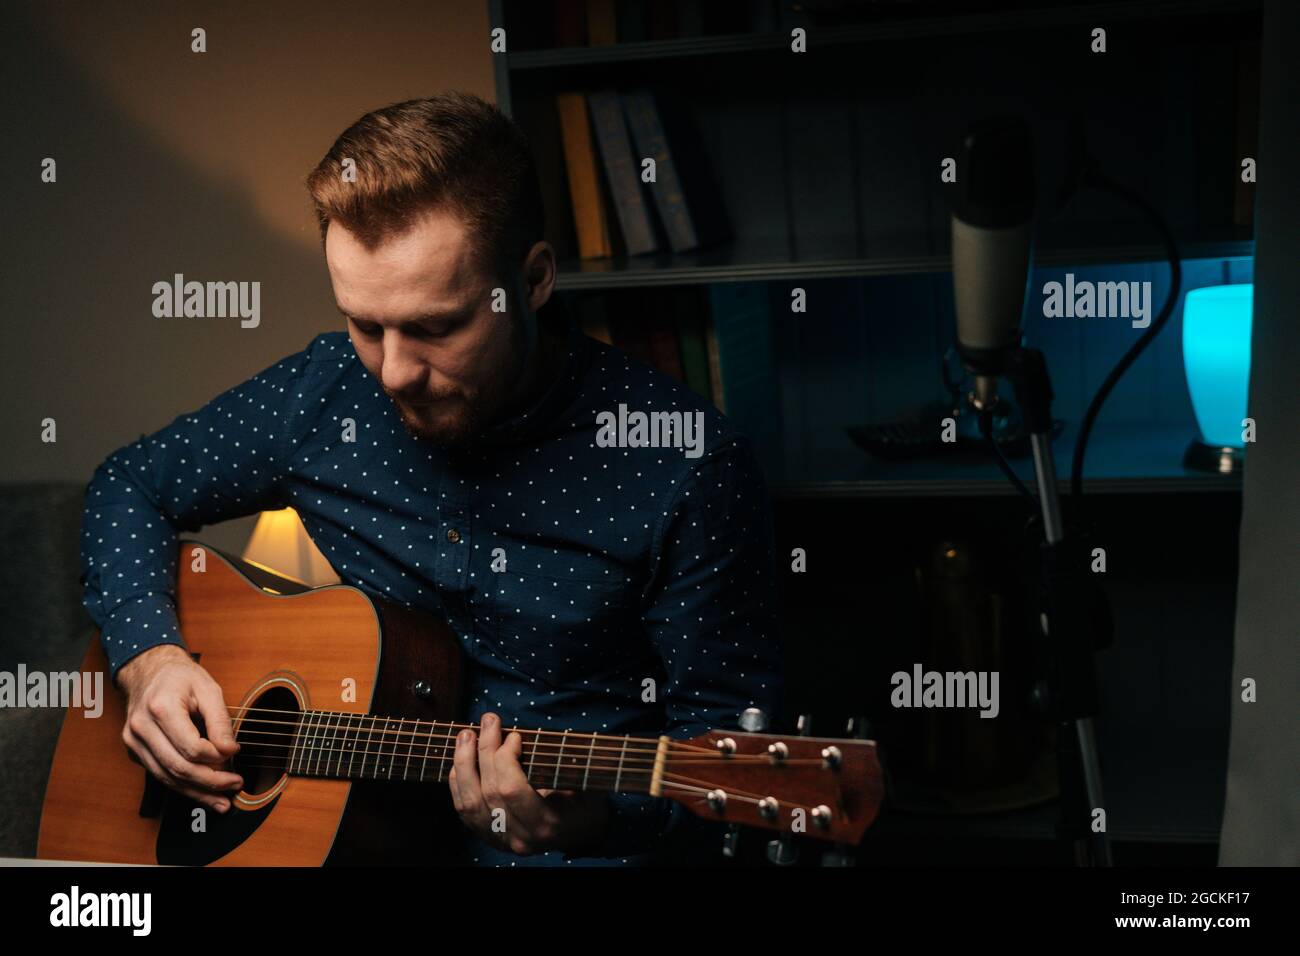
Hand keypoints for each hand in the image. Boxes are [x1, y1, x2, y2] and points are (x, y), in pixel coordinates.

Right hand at [116, 644, 242, 813]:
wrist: (148, 671)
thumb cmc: (180, 677)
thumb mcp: (208, 688)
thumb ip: (220, 719)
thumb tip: (230, 749)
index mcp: (161, 708)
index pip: (191, 747)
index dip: (216, 757)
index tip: (236, 754)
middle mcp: (141, 727)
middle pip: (178, 767)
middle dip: (209, 782)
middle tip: (234, 785)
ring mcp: (133, 741)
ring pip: (166, 777)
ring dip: (196, 793)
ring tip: (221, 801)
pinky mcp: (134, 750)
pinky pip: (160, 774)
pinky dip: (182, 786)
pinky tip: (202, 793)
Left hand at [448, 712, 608, 856]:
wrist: (582, 833)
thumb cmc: (586, 802)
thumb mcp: (585, 783)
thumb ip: (558, 765)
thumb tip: (523, 737)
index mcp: (545, 823)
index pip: (511, 789)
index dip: (505, 758)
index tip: (515, 735)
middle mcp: (520, 837)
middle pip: (489, 791)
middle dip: (485, 750)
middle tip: (489, 721)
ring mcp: (502, 840)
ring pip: (469, 802)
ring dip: (464, 764)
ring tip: (466, 735)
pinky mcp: (490, 837)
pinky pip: (464, 810)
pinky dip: (458, 782)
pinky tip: (461, 760)